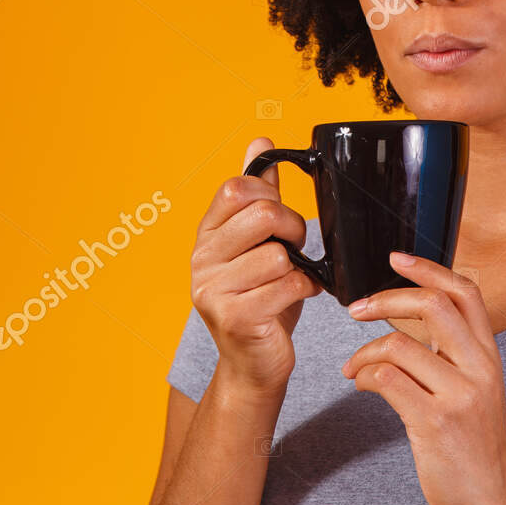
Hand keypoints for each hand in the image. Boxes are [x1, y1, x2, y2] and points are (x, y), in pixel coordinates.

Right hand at [188, 138, 323, 398]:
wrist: (253, 363)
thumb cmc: (259, 298)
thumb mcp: (257, 242)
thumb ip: (258, 194)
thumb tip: (259, 141)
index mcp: (205, 236)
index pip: (235, 189)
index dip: (270, 197)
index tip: (279, 219)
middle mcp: (201, 261)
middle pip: (262, 216)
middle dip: (293, 229)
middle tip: (295, 250)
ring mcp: (213, 291)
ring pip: (279, 255)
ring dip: (298, 268)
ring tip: (290, 281)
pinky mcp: (235, 318)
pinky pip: (288, 285)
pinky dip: (304, 290)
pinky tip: (297, 298)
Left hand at [340, 251, 505, 504]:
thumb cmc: (474, 451)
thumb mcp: (476, 392)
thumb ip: (455, 354)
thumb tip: (415, 316)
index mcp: (489, 357)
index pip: (465, 292)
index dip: (429, 268)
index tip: (396, 258)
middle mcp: (480, 369)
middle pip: (434, 304)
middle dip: (387, 298)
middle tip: (358, 308)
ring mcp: (460, 395)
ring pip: (400, 343)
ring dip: (365, 350)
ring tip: (354, 367)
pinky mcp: (435, 422)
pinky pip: (387, 378)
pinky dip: (364, 375)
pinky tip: (362, 385)